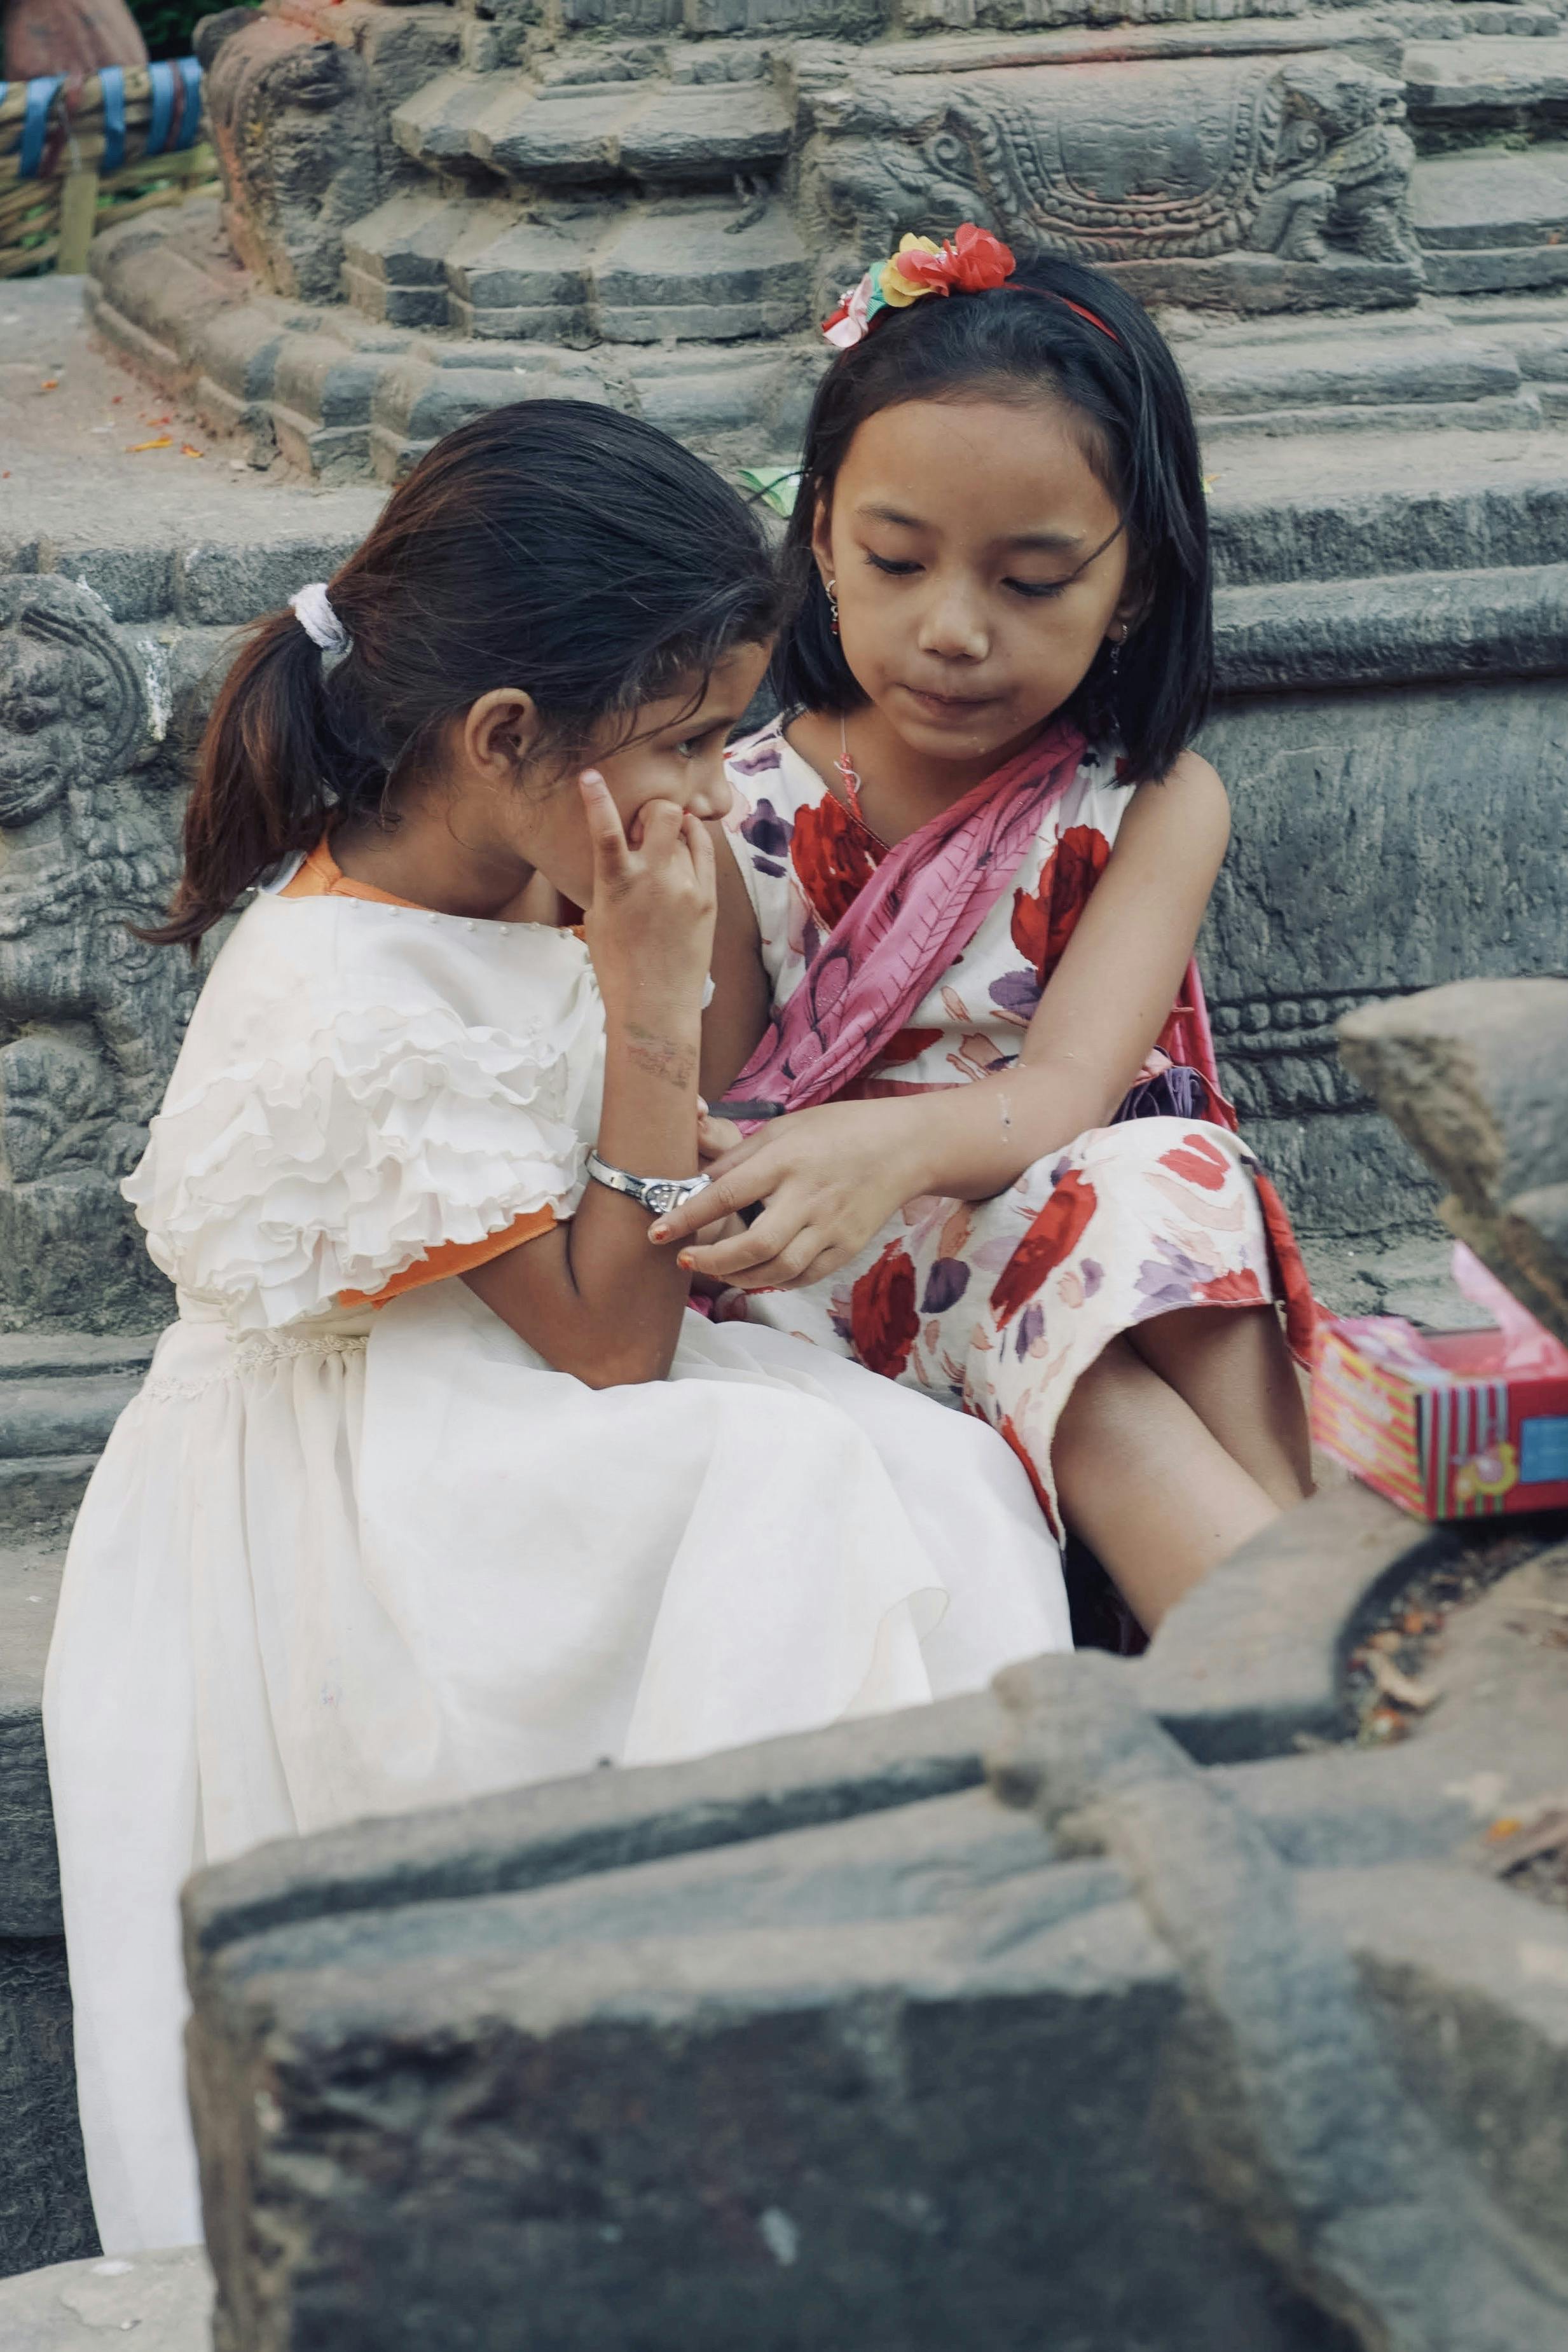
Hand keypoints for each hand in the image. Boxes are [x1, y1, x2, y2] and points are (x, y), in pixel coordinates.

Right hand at [580, 770, 714, 1022]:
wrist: (655, 1004)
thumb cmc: (618, 965)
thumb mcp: (599, 916)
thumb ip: (612, 877)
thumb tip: (627, 850)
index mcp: (616, 883)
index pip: (606, 828)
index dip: (596, 797)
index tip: (590, 776)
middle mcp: (654, 877)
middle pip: (662, 812)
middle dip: (652, 811)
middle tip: (645, 828)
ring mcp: (685, 886)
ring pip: (686, 831)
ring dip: (673, 831)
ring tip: (664, 849)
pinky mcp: (708, 897)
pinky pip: (704, 851)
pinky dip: (694, 841)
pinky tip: (687, 845)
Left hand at [648, 1099, 921, 1289]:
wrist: (903, 1146)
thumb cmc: (836, 1130)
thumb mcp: (783, 1127)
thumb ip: (739, 1156)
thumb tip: (696, 1181)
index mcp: (786, 1160)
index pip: (727, 1194)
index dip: (687, 1217)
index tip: (656, 1233)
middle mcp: (808, 1196)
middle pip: (754, 1244)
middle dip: (713, 1261)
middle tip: (686, 1261)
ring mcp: (831, 1226)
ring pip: (779, 1269)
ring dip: (739, 1277)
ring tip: (718, 1269)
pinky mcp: (848, 1247)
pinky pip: (804, 1277)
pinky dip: (774, 1280)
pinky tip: (757, 1272)